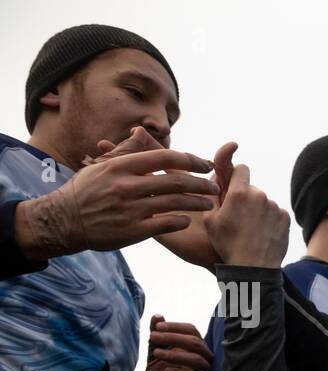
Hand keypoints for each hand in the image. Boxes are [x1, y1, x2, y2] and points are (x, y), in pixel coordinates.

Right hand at [13, 141, 216, 259]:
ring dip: (196, 203)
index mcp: (121, 167)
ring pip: (174, 204)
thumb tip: (141, 133)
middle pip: (174, 181)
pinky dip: (180, 221)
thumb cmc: (86, 190)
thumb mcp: (102, 166)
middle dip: (200, 183)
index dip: (190, 160)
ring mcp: (130, 209)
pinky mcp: (132, 231)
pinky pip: (164, 225)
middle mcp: (127, 186)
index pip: (164, 158)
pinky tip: (187, 219)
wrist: (64, 220)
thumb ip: (126, 152)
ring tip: (209, 203)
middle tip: (214, 186)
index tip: (205, 164)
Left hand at [145, 315, 212, 370]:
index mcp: (195, 347)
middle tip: (153, 337)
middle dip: (173, 338)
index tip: (156, 327)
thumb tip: (157, 316)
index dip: (175, 327)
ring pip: (197, 360)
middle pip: (195, 343)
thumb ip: (157, 337)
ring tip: (156, 354)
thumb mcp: (155, 354)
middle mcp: (205, 358)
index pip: (192, 331)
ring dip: (175, 355)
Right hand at [206, 164, 289, 267]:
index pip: (241, 169)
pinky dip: (271, 220)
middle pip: (252, 189)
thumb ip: (213, 197)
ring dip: (259, 211)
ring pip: (264, 202)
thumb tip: (218, 182)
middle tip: (240, 218)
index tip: (235, 185)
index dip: (237, 175)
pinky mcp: (286, 217)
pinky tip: (263, 234)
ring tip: (252, 230)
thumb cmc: (228, 245)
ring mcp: (275, 206)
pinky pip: (276, 213)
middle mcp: (260, 195)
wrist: (253, 267)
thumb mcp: (210, 220)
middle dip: (246, 199)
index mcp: (239, 193)